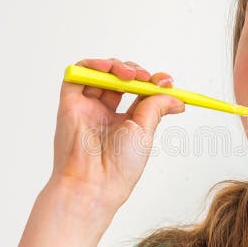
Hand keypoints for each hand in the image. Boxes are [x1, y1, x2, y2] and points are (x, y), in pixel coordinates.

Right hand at [49, 58, 183, 214]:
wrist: (93, 181)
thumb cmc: (119, 166)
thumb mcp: (145, 132)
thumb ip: (157, 107)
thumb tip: (178, 98)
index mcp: (123, 123)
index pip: (137, 93)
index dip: (152, 83)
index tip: (167, 81)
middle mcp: (103, 113)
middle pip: (119, 80)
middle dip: (136, 72)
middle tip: (147, 77)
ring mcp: (86, 107)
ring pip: (100, 73)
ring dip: (117, 67)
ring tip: (130, 75)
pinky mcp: (69, 102)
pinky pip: (77, 74)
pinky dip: (93, 65)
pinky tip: (108, 69)